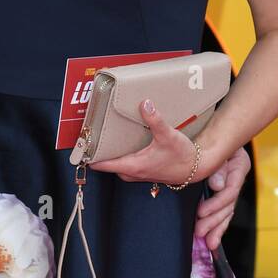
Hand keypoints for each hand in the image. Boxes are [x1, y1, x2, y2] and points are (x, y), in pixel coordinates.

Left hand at [88, 99, 209, 186]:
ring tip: (105, 137)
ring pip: (115, 165)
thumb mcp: (168, 135)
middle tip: (92, 136)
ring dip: (110, 154)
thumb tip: (144, 104)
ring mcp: (137, 174)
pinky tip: (123, 143)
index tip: (81, 146)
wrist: (196, 168)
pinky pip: (124, 164)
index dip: (90, 156)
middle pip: (106, 164)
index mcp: (133, 166)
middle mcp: (132, 172)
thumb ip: (155, 120)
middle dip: (99, 152)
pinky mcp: (142, 172)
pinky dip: (120, 156)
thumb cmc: (182, 156)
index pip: (103, 164)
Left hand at [194, 145, 249, 250]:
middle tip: (200, 232)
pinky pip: (223, 213)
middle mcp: (236, 181)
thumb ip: (219, 169)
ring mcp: (230, 189)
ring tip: (208, 243)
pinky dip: (217, 227)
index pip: (230, 191)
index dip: (216, 203)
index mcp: (239, 167)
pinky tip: (211, 241)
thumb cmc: (215, 141)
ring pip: (227, 212)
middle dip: (214, 221)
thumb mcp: (219, 150)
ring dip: (217, 229)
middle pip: (229, 205)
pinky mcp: (223, 195)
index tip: (200, 212)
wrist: (217, 136)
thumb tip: (218, 186)